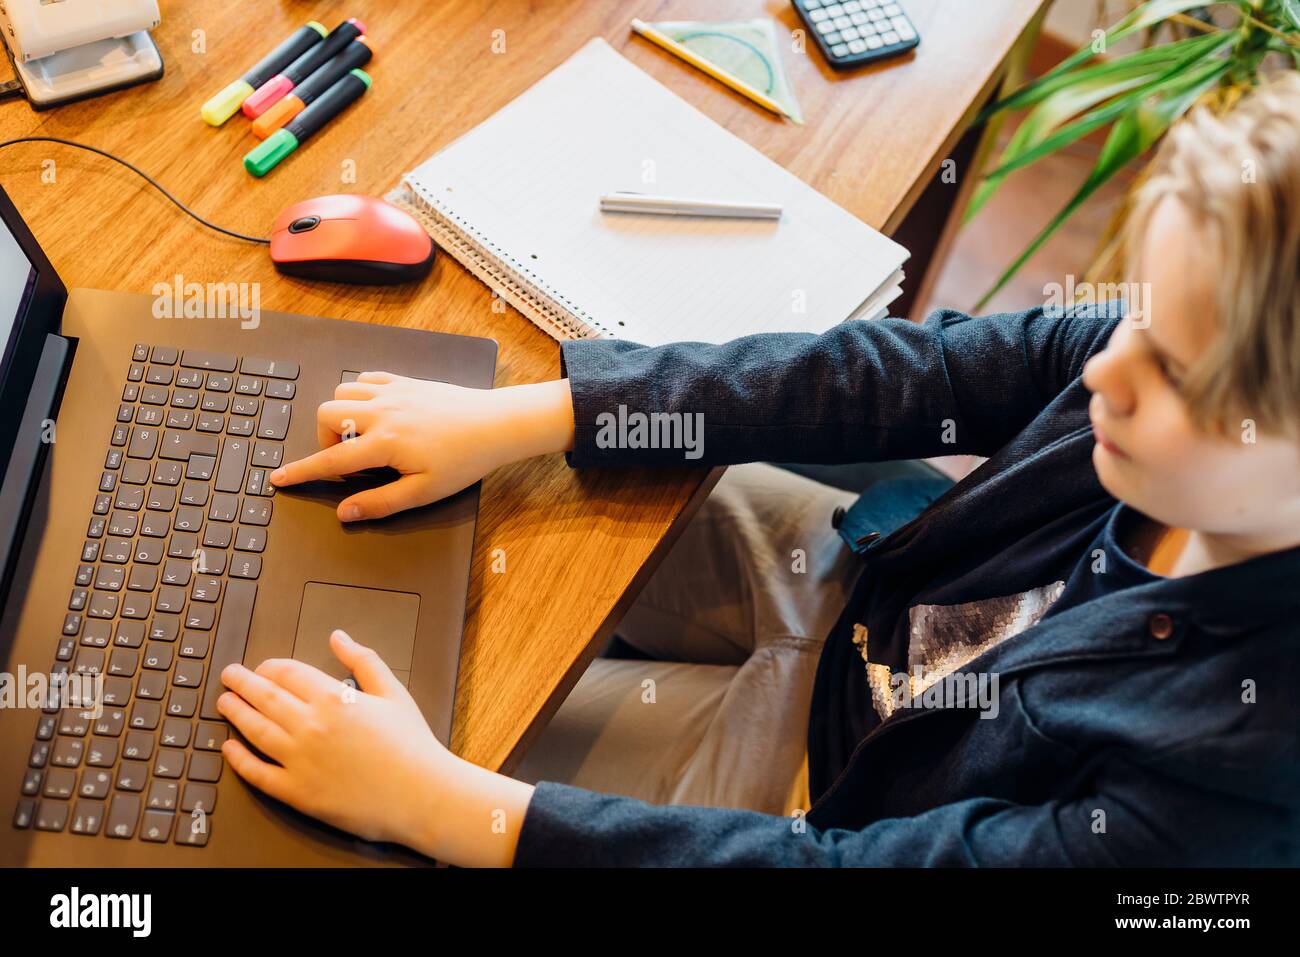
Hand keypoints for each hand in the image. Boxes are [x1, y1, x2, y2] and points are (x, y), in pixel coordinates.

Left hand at [217, 630, 449, 846]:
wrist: (422, 794)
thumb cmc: (411, 745)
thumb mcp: (393, 692)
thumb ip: (363, 660)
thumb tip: (339, 637)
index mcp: (333, 699)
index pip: (287, 673)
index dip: (270, 666)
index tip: (262, 667)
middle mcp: (310, 726)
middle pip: (263, 696)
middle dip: (241, 682)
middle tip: (229, 676)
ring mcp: (300, 760)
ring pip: (253, 730)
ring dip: (234, 713)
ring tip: (224, 702)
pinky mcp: (297, 792)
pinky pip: (257, 773)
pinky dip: (238, 759)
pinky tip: (229, 748)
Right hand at [270, 373, 574, 521]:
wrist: (495, 425)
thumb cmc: (463, 461)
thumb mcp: (423, 492)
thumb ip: (380, 503)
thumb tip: (344, 513)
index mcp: (385, 442)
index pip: (331, 460)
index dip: (302, 472)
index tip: (279, 478)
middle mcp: (382, 411)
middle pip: (326, 415)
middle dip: (327, 438)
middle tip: (351, 459)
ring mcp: (393, 391)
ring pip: (342, 392)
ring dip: (342, 414)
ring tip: (364, 436)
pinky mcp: (405, 380)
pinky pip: (365, 379)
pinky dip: (360, 395)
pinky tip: (377, 413)